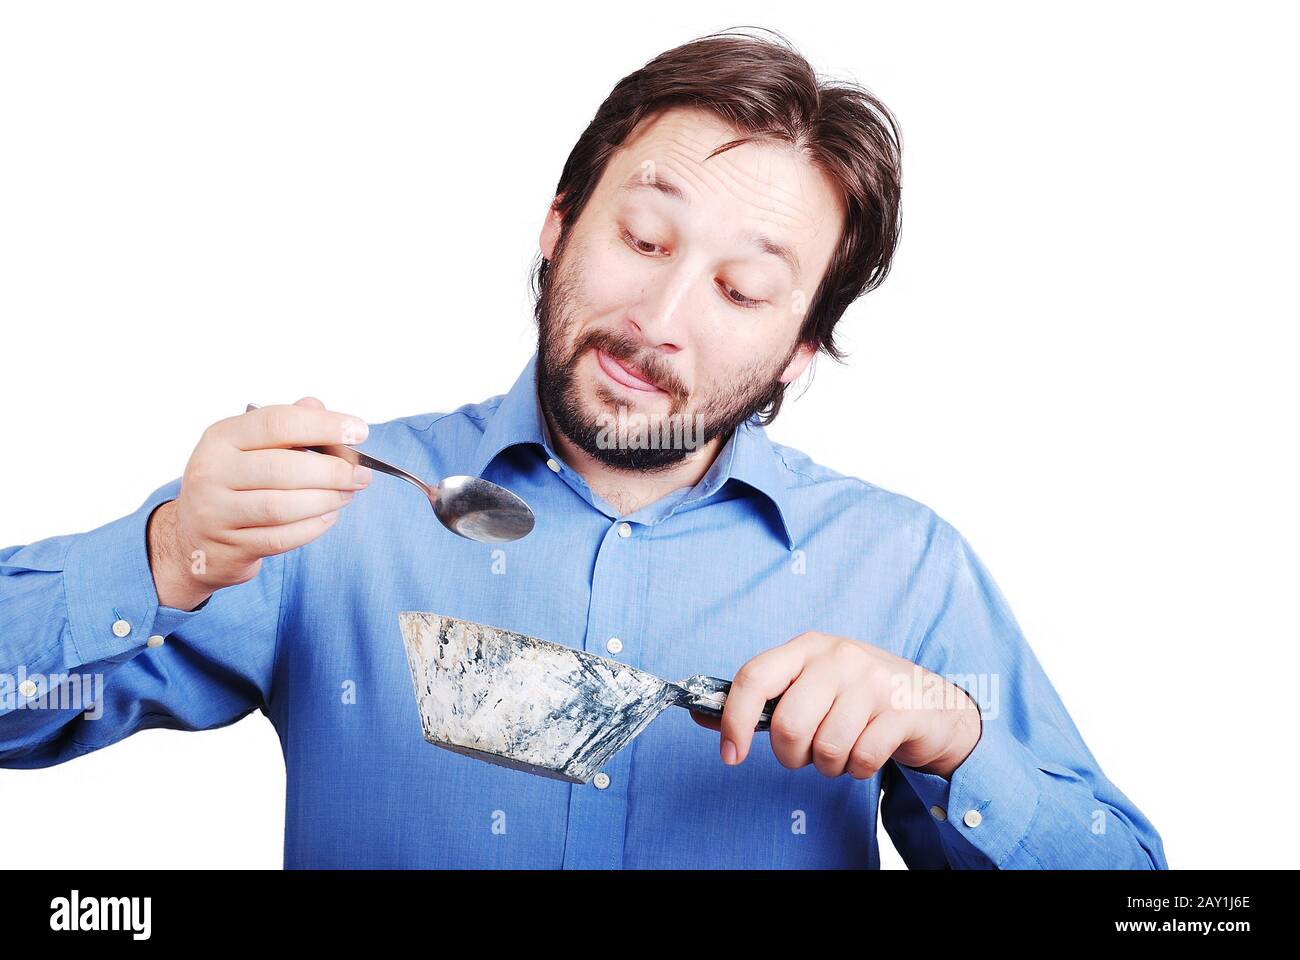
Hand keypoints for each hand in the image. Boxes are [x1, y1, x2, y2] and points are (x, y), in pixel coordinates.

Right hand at [147, 397, 370, 610]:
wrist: (192, 537)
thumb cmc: (232, 483)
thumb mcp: (248, 446)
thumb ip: (284, 426)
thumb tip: (317, 406)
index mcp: (221, 437)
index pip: (278, 423)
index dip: (324, 425)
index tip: (359, 431)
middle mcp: (212, 472)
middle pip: (283, 468)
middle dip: (333, 471)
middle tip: (361, 473)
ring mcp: (216, 512)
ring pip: (282, 507)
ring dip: (326, 500)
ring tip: (348, 493)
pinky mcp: (229, 546)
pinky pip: (281, 538)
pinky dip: (312, 527)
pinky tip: (329, 516)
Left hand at [691, 631, 981, 779]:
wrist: (933, 703)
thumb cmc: (859, 696)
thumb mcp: (809, 684)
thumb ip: (761, 700)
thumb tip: (701, 716)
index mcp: (807, 647)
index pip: (754, 677)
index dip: (733, 721)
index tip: (730, 755)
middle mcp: (838, 657)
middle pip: (788, 725)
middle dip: (791, 755)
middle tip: (805, 754)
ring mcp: (873, 682)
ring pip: (825, 748)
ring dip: (828, 765)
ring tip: (841, 750)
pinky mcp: (902, 711)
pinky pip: (860, 759)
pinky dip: (858, 769)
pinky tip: (866, 753)